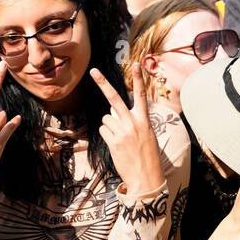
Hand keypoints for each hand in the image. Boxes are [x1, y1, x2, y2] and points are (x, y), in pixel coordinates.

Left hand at [89, 64, 163, 195]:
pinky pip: (103, 130)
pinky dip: (107, 135)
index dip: (138, 78)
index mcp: (144, 119)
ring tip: (121, 139)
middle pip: (114, 98)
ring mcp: (122, 131)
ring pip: (106, 118)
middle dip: (103, 83)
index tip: (136, 63)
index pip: (141, 95)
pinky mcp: (113, 141)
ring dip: (110, 126)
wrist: (146, 177)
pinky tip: (117, 145)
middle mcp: (133, 122)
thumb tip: (113, 112)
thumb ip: (132, 121)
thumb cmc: (147, 155)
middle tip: (93, 70)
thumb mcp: (146, 134)